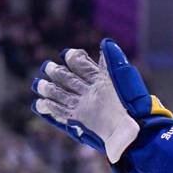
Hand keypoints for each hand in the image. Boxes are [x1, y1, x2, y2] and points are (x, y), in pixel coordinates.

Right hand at [31, 39, 172, 164]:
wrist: (134, 131)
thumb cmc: (132, 103)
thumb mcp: (124, 78)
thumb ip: (113, 60)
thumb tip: (105, 42)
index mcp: (101, 80)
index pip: (83, 65)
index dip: (74, 58)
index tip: (66, 55)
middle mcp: (91, 93)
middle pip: (69, 79)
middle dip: (56, 72)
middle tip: (46, 67)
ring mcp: (85, 108)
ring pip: (62, 96)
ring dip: (49, 90)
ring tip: (38, 85)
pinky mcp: (81, 123)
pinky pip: (62, 115)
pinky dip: (50, 111)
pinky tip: (39, 105)